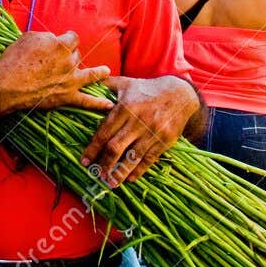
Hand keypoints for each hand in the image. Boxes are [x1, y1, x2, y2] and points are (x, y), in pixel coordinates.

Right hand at [0, 31, 112, 113]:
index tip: (64, 41)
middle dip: (70, 56)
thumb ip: (45, 37)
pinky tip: (108, 104)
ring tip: (105, 71)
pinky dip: (98, 103)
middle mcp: (69, 61)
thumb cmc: (14, 59)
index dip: (68, 39)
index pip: (73, 38)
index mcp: (61, 45)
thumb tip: (51, 40)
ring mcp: (70, 80)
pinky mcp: (67, 96)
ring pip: (90, 74)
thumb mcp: (28, 38)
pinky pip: (86, 101)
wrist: (8, 86)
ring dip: (99, 72)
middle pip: (77, 55)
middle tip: (59, 61)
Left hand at [80, 75, 197, 187]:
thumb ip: (105, 85)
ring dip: (120, 172)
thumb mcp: (126, 83)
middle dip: (104, 164)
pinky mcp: (165, 140)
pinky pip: (149, 159)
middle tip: (96, 174)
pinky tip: (130, 178)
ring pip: (132, 157)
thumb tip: (86, 83)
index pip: (104, 132)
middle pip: (115, 147)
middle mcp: (137, 121)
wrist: (180, 93)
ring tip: (111, 183)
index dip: (92, 149)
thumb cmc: (147, 89)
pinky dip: (139, 170)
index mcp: (125, 108)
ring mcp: (152, 132)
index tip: (84, 161)